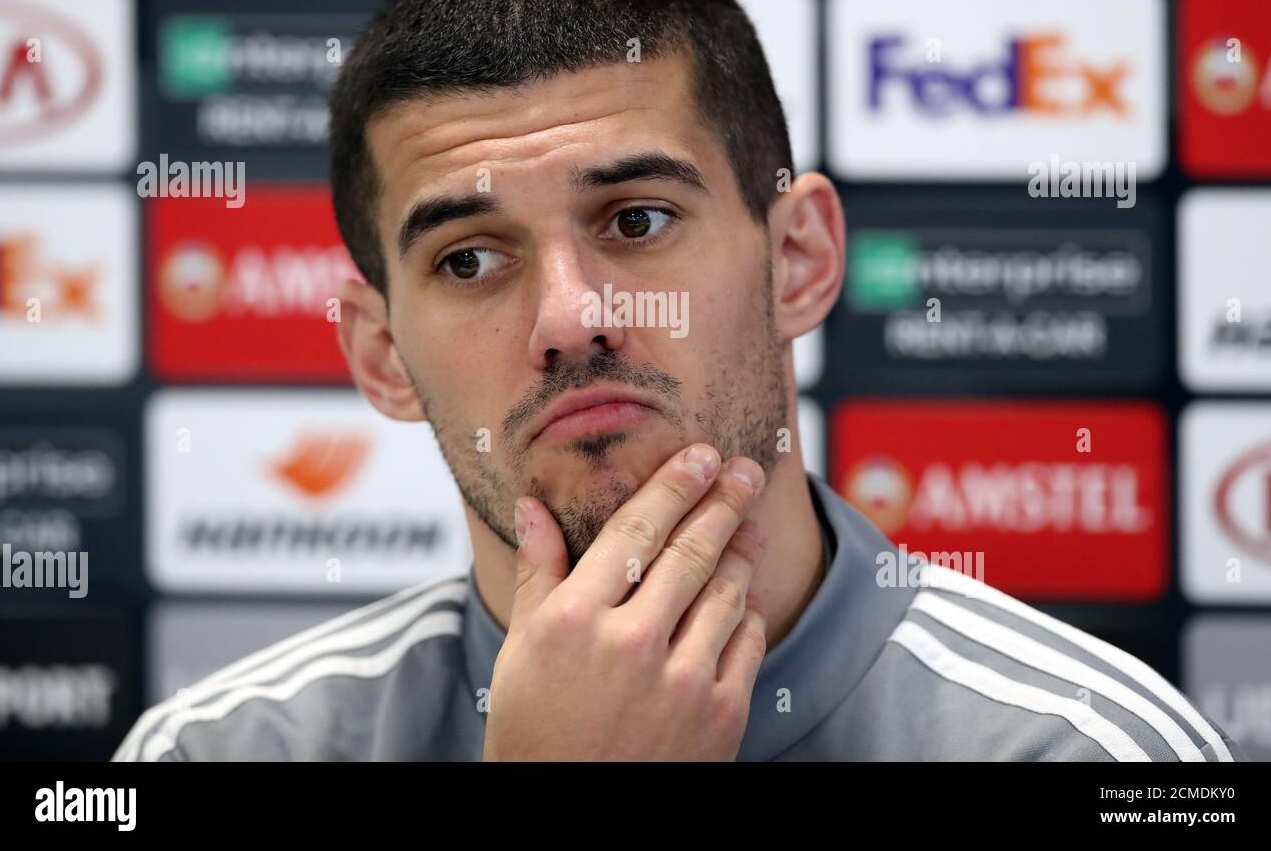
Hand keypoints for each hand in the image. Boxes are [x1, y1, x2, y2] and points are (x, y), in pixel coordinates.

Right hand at [483, 443, 769, 760]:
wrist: (567, 815)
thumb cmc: (535, 729)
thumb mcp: (522, 648)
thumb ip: (538, 571)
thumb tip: (531, 506)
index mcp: (575, 619)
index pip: (637, 530)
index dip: (674, 486)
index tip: (701, 456)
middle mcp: (630, 644)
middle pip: (690, 552)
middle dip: (724, 502)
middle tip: (746, 471)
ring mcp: (680, 682)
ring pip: (725, 593)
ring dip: (740, 554)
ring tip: (747, 530)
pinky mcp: (719, 717)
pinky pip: (747, 643)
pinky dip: (747, 613)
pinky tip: (742, 597)